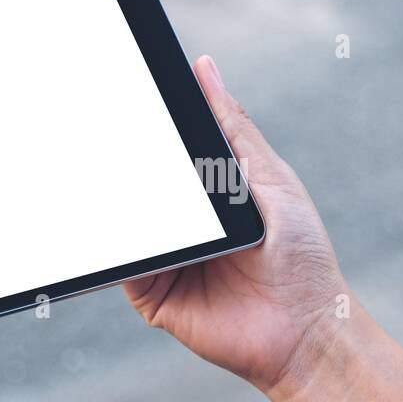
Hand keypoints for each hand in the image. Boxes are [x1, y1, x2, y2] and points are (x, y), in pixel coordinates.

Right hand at [127, 57, 402, 401]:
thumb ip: (235, 130)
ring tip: (97, 161)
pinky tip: (116, 217)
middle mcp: (184, 225)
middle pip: (142, 183)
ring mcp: (165, 257)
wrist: (305, 332)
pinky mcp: (151, 294)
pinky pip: (122, 261)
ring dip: (114, 196)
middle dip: (122, 154)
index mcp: (211, 195)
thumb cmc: (302, 258)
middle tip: (97, 118)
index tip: (126, 83)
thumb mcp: (272, 180)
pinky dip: (115, 241)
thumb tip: (205, 69)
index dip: (149, 122)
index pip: (169, 151)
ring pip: (127, 219)